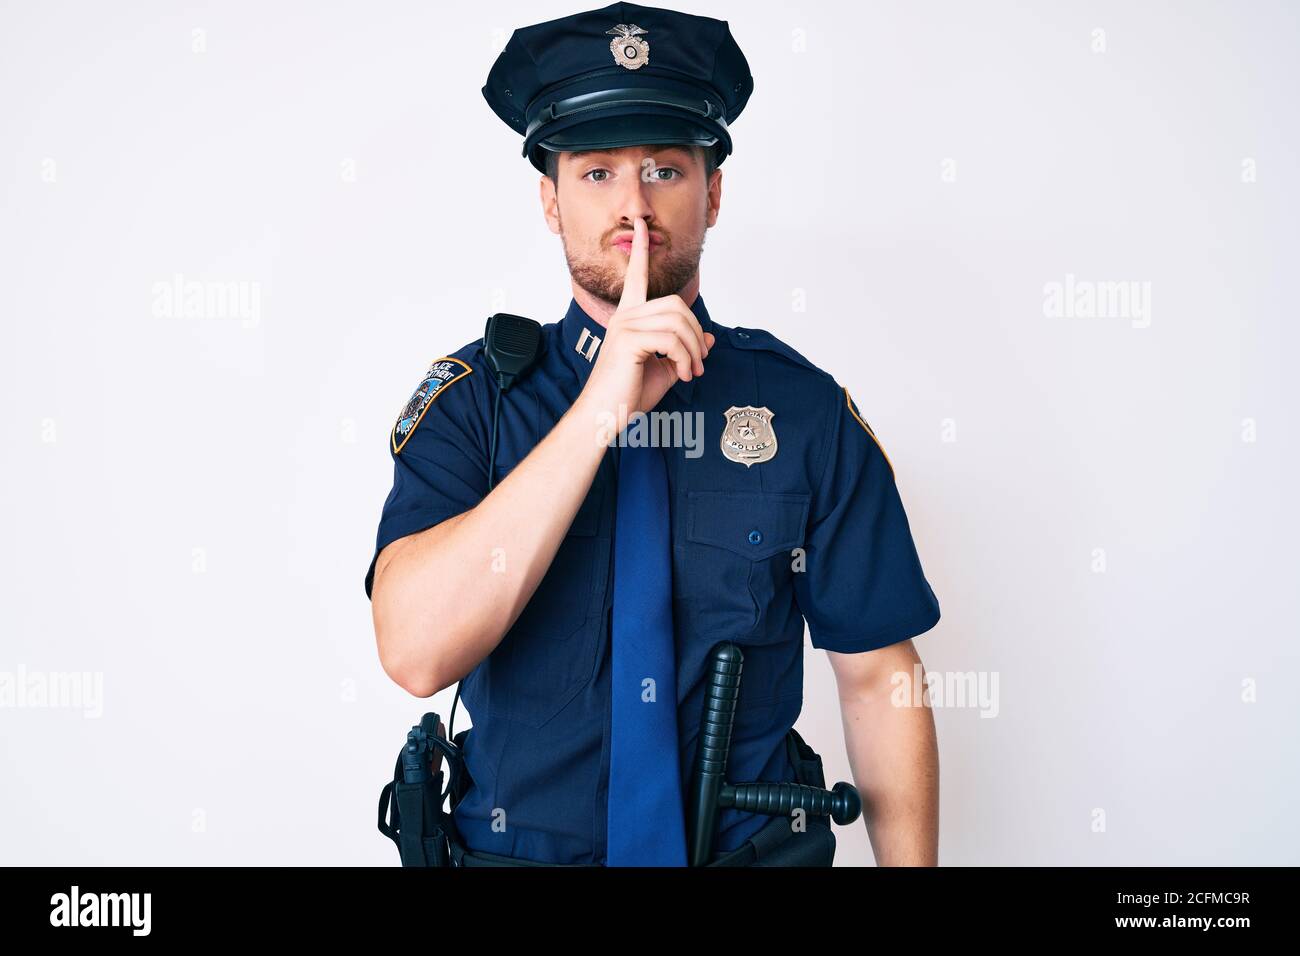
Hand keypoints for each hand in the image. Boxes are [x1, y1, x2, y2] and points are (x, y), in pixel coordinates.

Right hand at [577, 217, 715, 436]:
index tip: (641, 224)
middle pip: (677, 305)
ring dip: (693, 351)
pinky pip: (672, 339)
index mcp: (629, 318)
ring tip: (690, 372)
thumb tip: (708, 339)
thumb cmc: (629, 393)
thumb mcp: (665, 368)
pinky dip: (684, 359)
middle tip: (698, 363)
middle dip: (696, 334)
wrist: (606, 415)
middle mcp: (625, 316)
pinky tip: (681, 375)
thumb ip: (684, 350)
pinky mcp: (629, 339)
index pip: (636, 277)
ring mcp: (625, 325)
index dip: (640, 251)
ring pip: (678, 322)